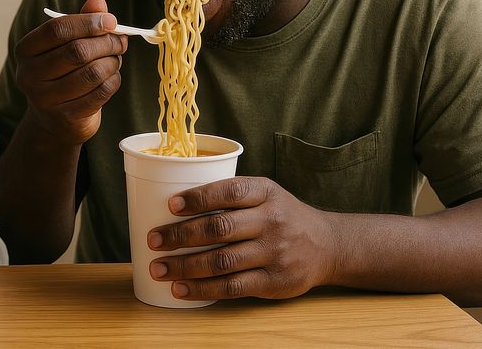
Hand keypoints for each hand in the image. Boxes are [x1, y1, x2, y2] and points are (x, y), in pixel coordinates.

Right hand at [14, 0, 127, 144]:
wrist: (55, 120)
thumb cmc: (62, 72)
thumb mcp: (66, 44)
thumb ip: (81, 21)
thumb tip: (98, 0)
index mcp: (25, 50)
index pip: (57, 29)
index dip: (87, 22)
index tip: (110, 21)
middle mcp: (29, 74)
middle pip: (77, 51)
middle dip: (106, 43)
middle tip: (120, 41)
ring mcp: (45, 99)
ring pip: (92, 72)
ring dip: (113, 62)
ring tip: (116, 59)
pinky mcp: (66, 116)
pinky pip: (100, 93)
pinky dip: (113, 81)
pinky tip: (112, 77)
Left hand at [146, 177, 336, 299]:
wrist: (328, 245)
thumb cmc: (282, 215)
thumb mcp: (265, 193)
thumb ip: (230, 196)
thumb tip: (174, 203)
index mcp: (265, 192)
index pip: (228, 192)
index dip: (198, 198)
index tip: (171, 205)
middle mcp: (271, 221)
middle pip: (219, 228)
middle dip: (180, 235)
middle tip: (154, 240)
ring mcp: (274, 253)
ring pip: (222, 261)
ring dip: (185, 266)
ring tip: (159, 268)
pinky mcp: (274, 281)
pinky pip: (232, 287)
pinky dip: (202, 289)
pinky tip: (181, 288)